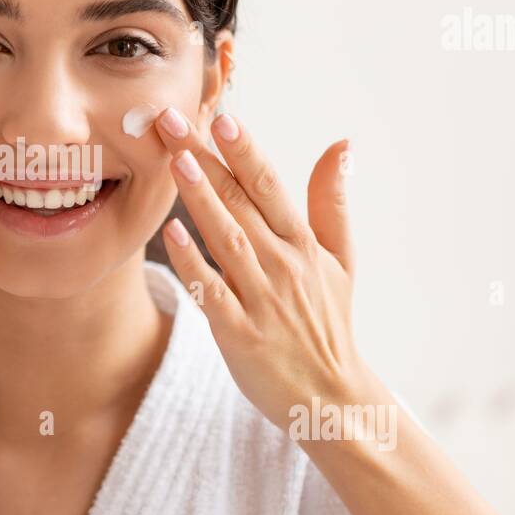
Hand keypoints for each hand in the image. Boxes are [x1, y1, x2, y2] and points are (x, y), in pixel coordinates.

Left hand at [153, 107, 378, 430]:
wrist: (331, 399)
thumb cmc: (328, 323)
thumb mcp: (341, 260)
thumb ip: (332, 201)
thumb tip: (341, 144)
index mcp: (303, 245)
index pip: (271, 186)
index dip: (246, 150)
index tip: (222, 116)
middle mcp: (283, 266)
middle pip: (240, 203)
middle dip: (206, 158)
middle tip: (172, 120)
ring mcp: (261, 299)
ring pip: (227, 240)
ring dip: (202, 200)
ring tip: (176, 162)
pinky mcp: (239, 333)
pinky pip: (213, 293)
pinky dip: (194, 264)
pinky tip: (173, 234)